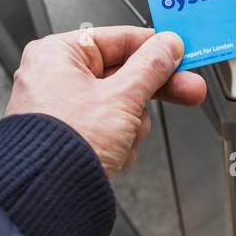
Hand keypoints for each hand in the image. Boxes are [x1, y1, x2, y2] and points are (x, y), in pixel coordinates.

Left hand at [5, 26, 206, 174]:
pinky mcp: (69, 134)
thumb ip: (151, 67)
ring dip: (132, 122)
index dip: (154, 47)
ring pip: (118, 103)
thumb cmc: (66, 142)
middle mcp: (54, 76)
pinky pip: (106, 126)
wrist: (48, 196)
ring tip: (125, 136)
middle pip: (120, 73)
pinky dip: (118, 139)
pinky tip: (115, 151)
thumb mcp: (122, 97)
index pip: (118, 39)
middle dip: (151, 91)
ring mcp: (61, 107)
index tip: (180, 53)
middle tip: (187, 89)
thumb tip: (168, 46)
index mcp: (57, 54)